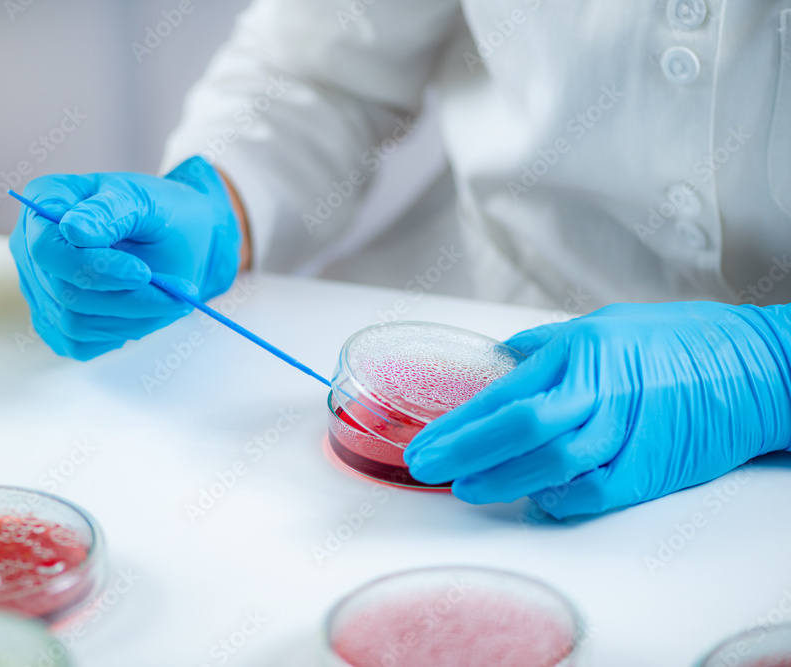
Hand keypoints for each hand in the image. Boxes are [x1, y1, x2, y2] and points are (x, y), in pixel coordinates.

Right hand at [9, 157, 241, 359]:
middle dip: (126, 297)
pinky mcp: (55, 322)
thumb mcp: (147, 201)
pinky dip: (122, 331)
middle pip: (62, 290)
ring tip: (173, 299)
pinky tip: (149, 310)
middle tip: (178, 291)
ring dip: (132, 317)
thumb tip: (72, 230)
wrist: (182, 239)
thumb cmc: (162, 212)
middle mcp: (32, 246)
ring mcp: (40, 287)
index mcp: (46, 201)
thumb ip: (109, 211)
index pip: (46, 248)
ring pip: (73, 322)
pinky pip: (81, 343)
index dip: (92, 267)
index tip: (143, 272)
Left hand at [403, 302, 790, 517]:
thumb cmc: (680, 341)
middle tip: (428, 467)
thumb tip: (501, 358)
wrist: (756, 368)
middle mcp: (601, 390)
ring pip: (554, 464)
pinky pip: (596, 492)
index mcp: (583, 352)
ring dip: (504, 480)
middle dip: (466, 452)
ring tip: (468, 489)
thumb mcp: (605, 324)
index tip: (426, 441)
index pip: (505, 393)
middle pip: (520, 428)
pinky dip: (561, 500)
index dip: (459, 423)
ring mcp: (628, 431)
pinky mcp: (653, 468)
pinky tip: (533, 500)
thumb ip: (548, 347)